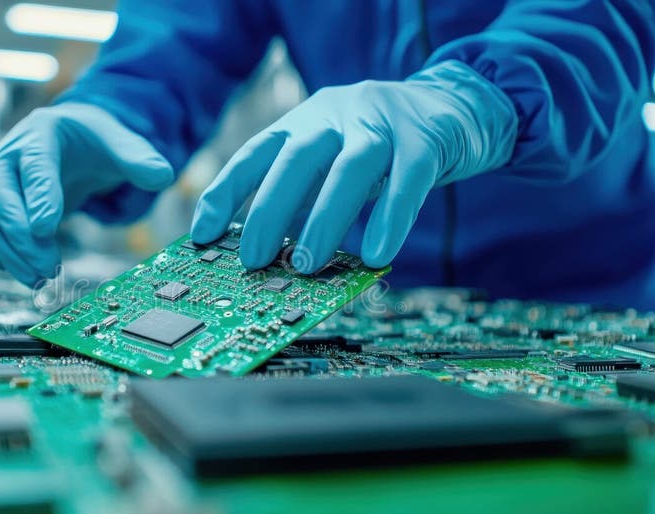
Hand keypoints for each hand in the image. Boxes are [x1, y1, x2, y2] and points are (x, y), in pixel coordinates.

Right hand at [0, 103, 172, 284]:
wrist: (67, 139)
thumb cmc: (91, 142)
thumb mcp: (119, 142)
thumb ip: (139, 159)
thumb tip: (163, 175)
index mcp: (42, 133)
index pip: (35, 166)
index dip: (39, 197)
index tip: (45, 229)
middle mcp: (10, 153)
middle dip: (20, 236)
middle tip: (47, 269)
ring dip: (8, 250)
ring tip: (38, 279)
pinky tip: (22, 272)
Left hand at [191, 61, 516, 272]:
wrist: (452, 106)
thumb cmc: (380, 147)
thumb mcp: (330, 161)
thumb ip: (302, 198)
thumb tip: (268, 253)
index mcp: (305, 120)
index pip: (254, 153)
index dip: (224, 193)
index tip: (201, 236)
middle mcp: (337, 115)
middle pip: (295, 158)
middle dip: (269, 211)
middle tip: (254, 261)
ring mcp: (383, 124)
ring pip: (349, 169)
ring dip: (323, 219)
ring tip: (306, 266)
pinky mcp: (427, 141)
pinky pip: (408, 184)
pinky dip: (389, 220)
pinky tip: (376, 255)